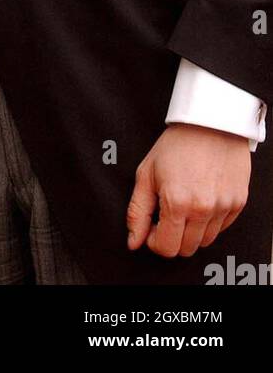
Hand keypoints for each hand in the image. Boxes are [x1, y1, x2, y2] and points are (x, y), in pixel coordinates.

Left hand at [126, 123, 250, 258]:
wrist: (209, 123)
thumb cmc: (177, 144)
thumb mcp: (146, 173)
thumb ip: (137, 211)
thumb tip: (134, 241)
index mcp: (177, 202)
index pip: (166, 248)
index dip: (155, 241)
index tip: (154, 226)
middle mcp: (203, 209)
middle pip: (186, 249)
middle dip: (173, 237)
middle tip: (168, 214)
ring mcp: (223, 207)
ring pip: (205, 241)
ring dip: (192, 230)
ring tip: (186, 204)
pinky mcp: (238, 203)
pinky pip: (221, 228)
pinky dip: (210, 221)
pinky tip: (202, 199)